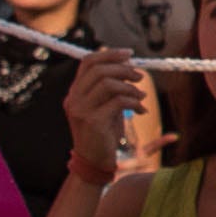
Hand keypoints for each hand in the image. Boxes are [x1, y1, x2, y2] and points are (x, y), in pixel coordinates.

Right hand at [63, 45, 152, 171]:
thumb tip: (128, 63)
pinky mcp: (93, 121)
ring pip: (108, 83)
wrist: (94, 162)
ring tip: (142, 95)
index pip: (88, 62)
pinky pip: (118, 102)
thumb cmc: (103, 133)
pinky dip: (134, 102)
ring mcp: (81, 110)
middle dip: (123, 69)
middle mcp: (74, 99)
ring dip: (130, 87)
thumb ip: (112, 87)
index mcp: (75, 92)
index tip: (130, 54)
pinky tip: (142, 110)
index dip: (110, 54)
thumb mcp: (106, 106)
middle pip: (99, 70)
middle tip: (140, 77)